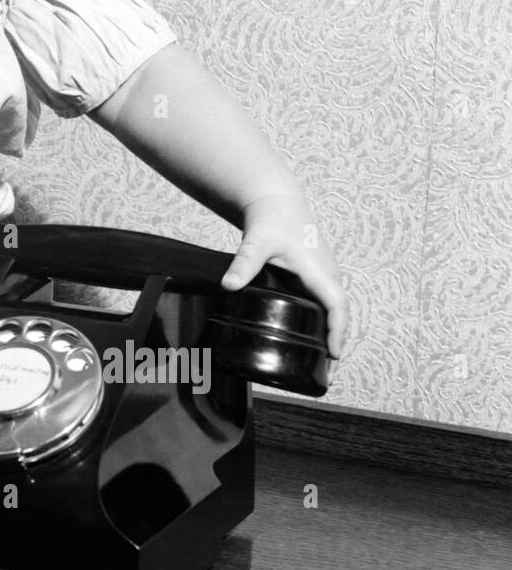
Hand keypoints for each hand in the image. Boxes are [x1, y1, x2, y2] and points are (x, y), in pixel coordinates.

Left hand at [221, 195, 349, 359]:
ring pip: (335, 305)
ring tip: (322, 359)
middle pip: (340, 311)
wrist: (276, 199)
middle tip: (327, 369)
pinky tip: (313, 332)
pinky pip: (328, 298)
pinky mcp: (318, 270)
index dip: (339, 331)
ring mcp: (325, 271)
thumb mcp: (256, 241)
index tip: (334, 355)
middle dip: (337, 338)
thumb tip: (228, 285)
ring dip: (334, 328)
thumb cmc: (270, 219)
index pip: (338, 305)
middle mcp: (328, 272)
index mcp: (319, 269)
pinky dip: (327, 316)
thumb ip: (244, 263)